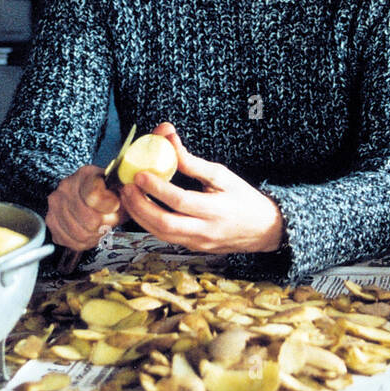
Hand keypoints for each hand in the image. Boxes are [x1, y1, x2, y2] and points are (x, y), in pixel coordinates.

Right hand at [46, 165, 125, 250]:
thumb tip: (115, 203)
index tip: (115, 206)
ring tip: (101, 226)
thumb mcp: (124, 190)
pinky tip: (90, 232)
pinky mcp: (52, 221)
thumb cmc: (112, 194)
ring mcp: (56, 204)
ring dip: (96, 235)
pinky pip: (70, 241)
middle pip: (89, 220)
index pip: (95, 196)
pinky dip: (84, 242)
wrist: (100, 198)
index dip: (109, 207)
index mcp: (86, 175)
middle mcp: (66, 187)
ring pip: (80, 233)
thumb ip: (122, 194)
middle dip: (105, 224)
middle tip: (110, 219)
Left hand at [119, 123, 284, 254]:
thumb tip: (170, 142)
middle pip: (164, 224)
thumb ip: (194, 163)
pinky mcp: (193, 248)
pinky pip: (165, 238)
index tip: (139, 174)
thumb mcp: (224, 176)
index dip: (157, 188)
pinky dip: (149, 224)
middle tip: (126, 187)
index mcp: (216, 210)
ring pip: (160, 235)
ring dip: (139, 216)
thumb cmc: (244, 198)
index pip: (180, 200)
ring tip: (128, 197)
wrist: (264, 229)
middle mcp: (205, 231)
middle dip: (140, 206)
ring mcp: (198, 243)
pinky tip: (141, 209)